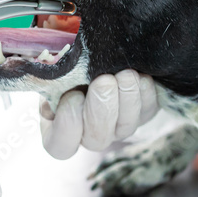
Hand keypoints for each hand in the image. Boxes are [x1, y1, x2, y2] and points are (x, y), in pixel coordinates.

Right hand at [40, 71, 158, 159]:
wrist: (97, 50)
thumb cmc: (69, 60)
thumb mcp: (53, 68)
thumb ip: (49, 76)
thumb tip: (56, 76)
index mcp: (59, 128)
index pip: (60, 146)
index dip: (68, 125)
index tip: (73, 95)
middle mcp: (91, 134)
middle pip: (97, 139)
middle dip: (102, 108)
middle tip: (104, 81)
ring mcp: (119, 127)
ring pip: (126, 127)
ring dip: (127, 99)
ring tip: (124, 74)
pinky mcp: (143, 113)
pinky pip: (148, 111)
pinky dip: (145, 92)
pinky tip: (140, 74)